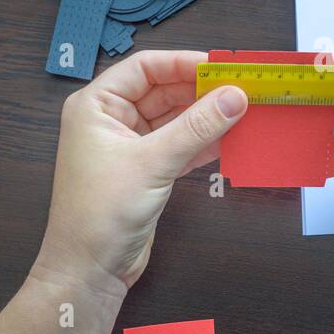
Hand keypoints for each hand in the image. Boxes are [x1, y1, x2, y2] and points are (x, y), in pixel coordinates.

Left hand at [36, 50, 247, 296]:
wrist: (89, 271)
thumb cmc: (99, 214)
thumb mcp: (152, 163)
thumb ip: (196, 128)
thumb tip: (234, 96)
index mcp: (96, 106)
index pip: (145, 68)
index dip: (183, 63)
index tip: (221, 66)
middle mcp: (111, 120)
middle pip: (164, 90)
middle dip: (201, 91)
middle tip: (242, 89)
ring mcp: (130, 146)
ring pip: (176, 118)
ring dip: (207, 117)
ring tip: (244, 112)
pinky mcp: (148, 170)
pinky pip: (181, 144)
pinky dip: (204, 142)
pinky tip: (231, 139)